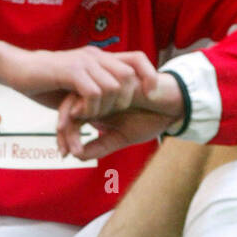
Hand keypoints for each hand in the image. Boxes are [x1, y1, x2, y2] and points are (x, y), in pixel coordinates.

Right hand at [0, 39, 157, 114]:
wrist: (17, 70)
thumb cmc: (46, 82)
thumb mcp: (77, 88)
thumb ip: (96, 92)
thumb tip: (115, 110)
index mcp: (100, 57)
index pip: (138, 58)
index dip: (150, 74)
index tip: (151, 95)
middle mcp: (96, 56)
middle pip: (130, 75)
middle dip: (125, 100)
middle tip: (108, 114)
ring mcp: (83, 62)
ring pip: (113, 86)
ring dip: (103, 108)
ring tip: (88, 116)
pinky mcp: (70, 71)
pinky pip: (94, 92)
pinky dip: (90, 108)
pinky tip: (79, 114)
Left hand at [56, 71, 185, 159]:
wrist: (173, 105)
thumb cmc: (150, 118)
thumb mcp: (122, 138)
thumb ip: (100, 146)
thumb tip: (77, 156)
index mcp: (96, 107)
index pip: (70, 119)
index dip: (64, 136)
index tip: (63, 154)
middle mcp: (96, 96)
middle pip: (67, 109)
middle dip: (63, 132)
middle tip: (64, 152)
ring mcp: (103, 87)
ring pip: (76, 101)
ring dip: (73, 126)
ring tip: (76, 146)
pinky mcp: (112, 80)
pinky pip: (92, 93)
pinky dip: (87, 109)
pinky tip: (87, 122)